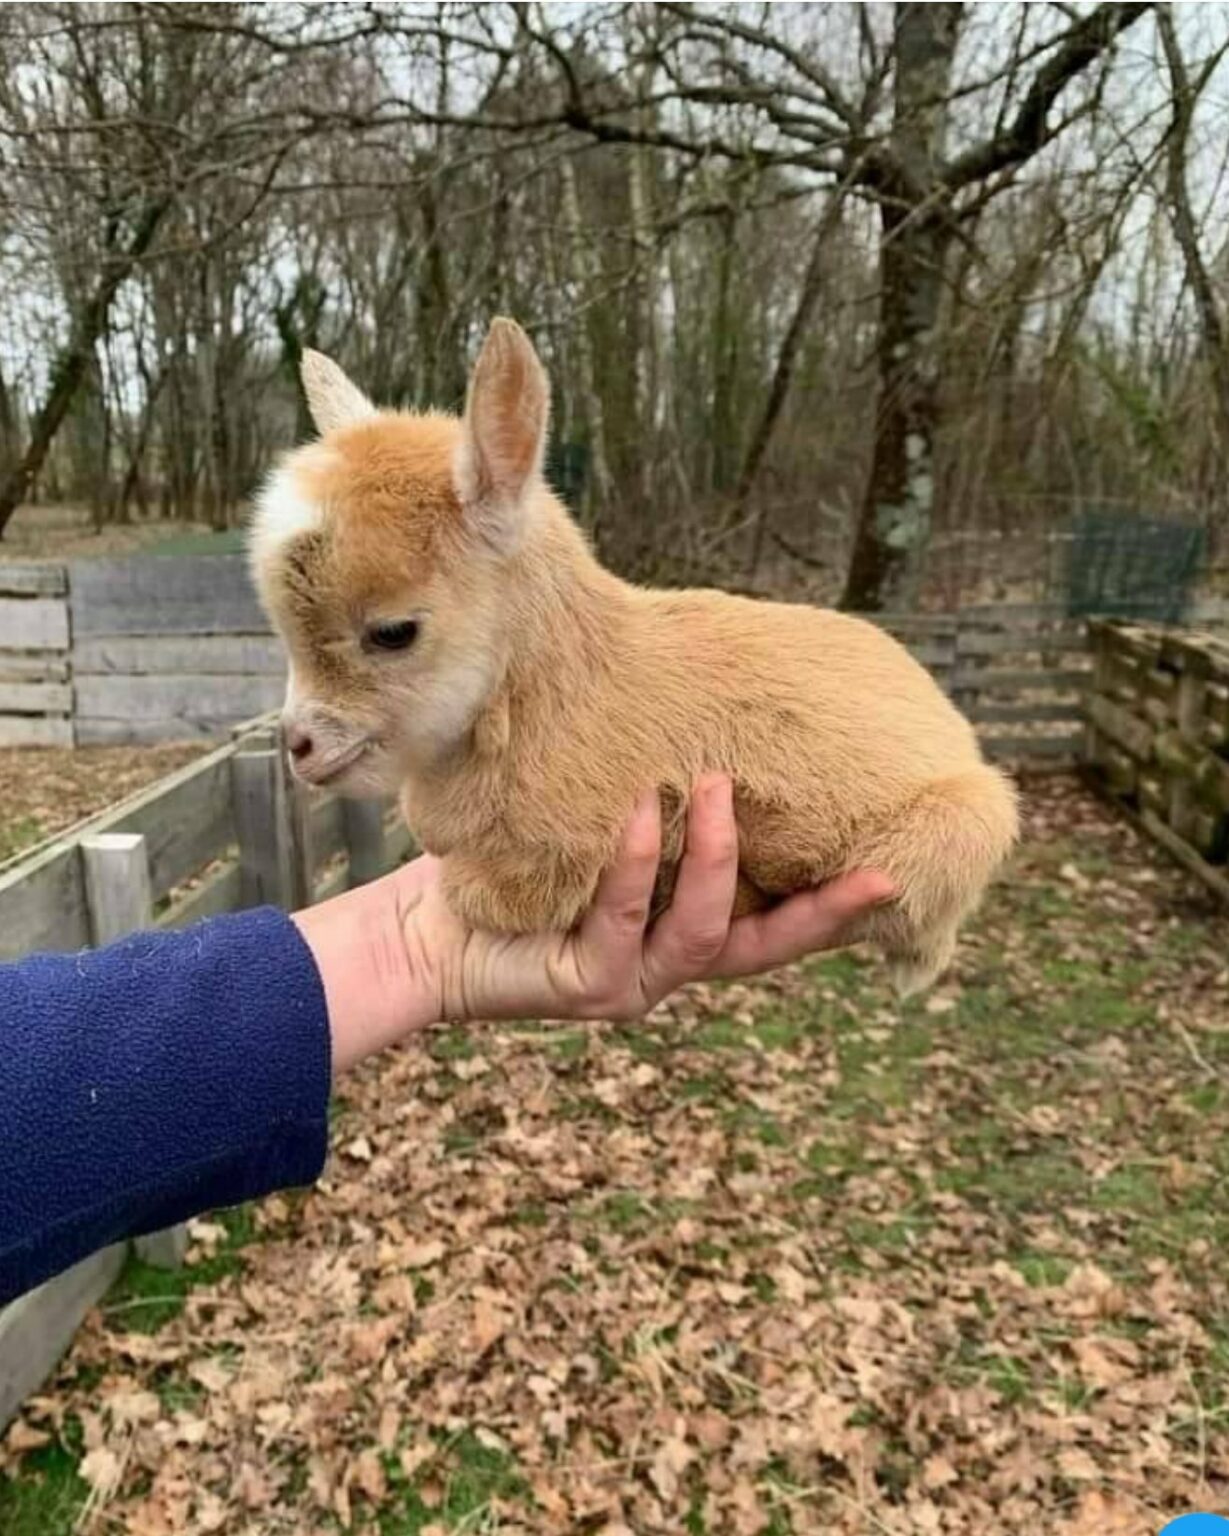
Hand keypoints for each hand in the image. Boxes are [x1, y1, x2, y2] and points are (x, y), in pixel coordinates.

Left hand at [294, 775, 894, 1073]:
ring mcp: (632, 982)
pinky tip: (639, 814)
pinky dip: (635, 864)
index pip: (779, 923)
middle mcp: (670, 965)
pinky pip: (623, 921)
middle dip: (823, 912)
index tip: (892, 871)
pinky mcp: (585, 984)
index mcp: (686, 933)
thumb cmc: (520, 869)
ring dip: (718, 858)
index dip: (836, 904)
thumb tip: (703, 722)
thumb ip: (658, 809)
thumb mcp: (604, 831)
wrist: (427, 928)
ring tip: (719, 787)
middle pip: (768, 947)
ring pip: (704, 932)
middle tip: (874, 870)